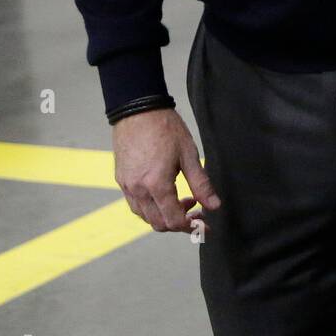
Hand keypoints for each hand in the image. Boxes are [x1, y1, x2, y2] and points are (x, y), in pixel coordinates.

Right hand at [112, 107, 220, 233]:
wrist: (138, 109)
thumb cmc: (165, 128)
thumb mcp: (189, 154)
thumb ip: (201, 183)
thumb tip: (214, 206)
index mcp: (156, 185)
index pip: (173, 220)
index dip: (191, 226)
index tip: (204, 223)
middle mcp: (138, 190)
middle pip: (158, 224)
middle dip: (179, 224)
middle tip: (196, 212)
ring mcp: (127, 186)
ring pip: (145, 217)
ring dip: (165, 216)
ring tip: (183, 199)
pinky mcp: (121, 180)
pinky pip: (135, 205)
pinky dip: (151, 208)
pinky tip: (164, 194)